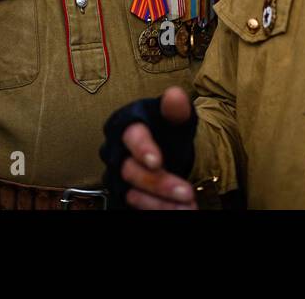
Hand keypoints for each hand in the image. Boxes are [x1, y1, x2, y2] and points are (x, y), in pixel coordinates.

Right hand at [100, 87, 197, 209]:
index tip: (157, 161)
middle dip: (160, 183)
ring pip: (132, 193)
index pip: (131, 135)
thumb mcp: (176, 118)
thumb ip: (176, 109)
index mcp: (126, 124)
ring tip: (189, 205)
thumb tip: (175, 95)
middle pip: (130, 170)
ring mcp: (117, 175)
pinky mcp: (123, 193)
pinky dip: (160, 209)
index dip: (142, 148)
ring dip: (161, 202)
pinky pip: (136, 206)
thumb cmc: (168, 129)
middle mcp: (115, 151)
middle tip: (187, 192)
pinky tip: (181, 209)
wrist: (169, 148)